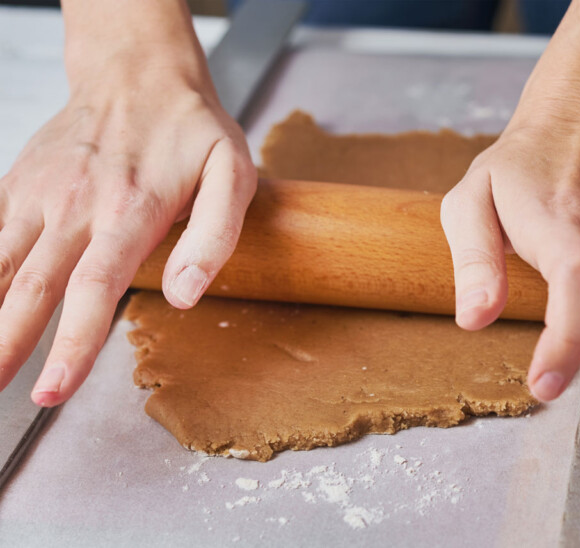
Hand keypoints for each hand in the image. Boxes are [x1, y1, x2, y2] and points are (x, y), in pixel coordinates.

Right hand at [0, 64, 256, 406]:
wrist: (138, 74)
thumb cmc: (190, 130)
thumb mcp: (232, 175)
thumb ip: (215, 236)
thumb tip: (186, 295)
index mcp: (130, 210)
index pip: (94, 288)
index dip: (72, 344)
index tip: (52, 389)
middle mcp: (74, 205)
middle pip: (31, 285)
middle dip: (8, 345)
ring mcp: (39, 192)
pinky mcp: (19, 182)